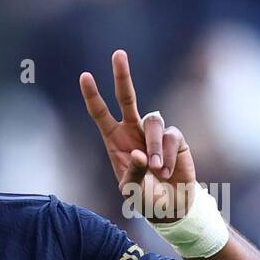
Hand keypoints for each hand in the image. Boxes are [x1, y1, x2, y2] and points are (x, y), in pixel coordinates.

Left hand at [80, 50, 197, 220]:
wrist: (169, 206)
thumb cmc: (144, 196)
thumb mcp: (131, 189)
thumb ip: (133, 173)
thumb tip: (141, 155)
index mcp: (114, 140)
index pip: (100, 113)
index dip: (92, 95)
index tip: (84, 76)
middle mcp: (133, 130)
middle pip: (127, 97)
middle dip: (122, 75)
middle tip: (118, 54)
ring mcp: (154, 132)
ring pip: (153, 121)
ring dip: (153, 147)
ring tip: (156, 171)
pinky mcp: (175, 138)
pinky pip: (170, 137)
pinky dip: (166, 156)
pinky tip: (165, 172)